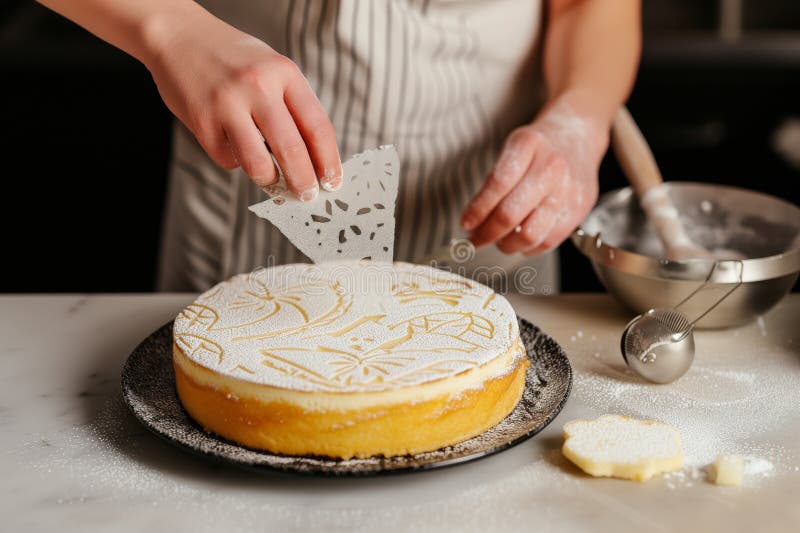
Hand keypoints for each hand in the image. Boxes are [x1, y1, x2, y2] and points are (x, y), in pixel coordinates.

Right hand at [145, 10, 340, 199]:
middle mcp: (257, 86)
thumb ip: (292, 106)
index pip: (318, 127)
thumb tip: (313, 158)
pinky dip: (235, 160)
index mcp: (284, 72)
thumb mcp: (272, 69)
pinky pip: (228, 159)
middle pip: (292, 150)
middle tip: (307, 195)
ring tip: (272, 180)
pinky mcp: (202, 121)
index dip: (329, 161)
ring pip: (259, 164)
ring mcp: (227, 104)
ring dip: (270, 181)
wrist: (178, 36)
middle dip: (303, 182)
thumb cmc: (232, 58)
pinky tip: (231, 142)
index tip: (332, 181)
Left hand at [460, 100, 607, 254]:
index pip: (497, 184)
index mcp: (528, 145)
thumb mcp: (511, 148)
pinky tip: (520, 239)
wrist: (577, 135)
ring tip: (499, 240)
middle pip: (510, 213)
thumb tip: (474, 221)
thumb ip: (493, 182)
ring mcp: (568, 190)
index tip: (466, 223)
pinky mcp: (580, 209)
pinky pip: (548, 242)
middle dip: (486, 233)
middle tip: (477, 239)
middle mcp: (551, 167)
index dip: (477, 210)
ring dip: (507, 245)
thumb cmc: (538, 147)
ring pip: (530, 234)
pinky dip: (528, 247)